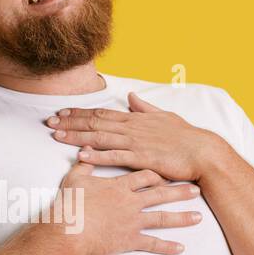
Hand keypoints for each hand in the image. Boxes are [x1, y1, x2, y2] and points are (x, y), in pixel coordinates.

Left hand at [44, 91, 225, 181]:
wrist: (203, 152)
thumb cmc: (185, 138)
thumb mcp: (164, 116)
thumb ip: (145, 107)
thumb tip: (132, 96)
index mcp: (135, 119)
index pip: (102, 112)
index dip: (80, 112)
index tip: (62, 112)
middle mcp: (132, 128)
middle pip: (95, 122)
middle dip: (71, 122)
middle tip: (50, 122)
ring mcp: (136, 142)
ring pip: (100, 137)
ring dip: (77, 136)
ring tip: (58, 136)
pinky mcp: (142, 158)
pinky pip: (115, 156)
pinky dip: (97, 155)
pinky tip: (81, 155)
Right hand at [47, 161, 203, 254]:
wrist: (68, 228)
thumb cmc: (70, 203)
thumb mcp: (75, 178)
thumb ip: (85, 165)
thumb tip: (86, 150)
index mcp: (120, 186)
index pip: (145, 176)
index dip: (158, 174)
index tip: (170, 173)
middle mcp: (131, 202)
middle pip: (161, 194)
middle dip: (180, 191)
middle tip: (196, 190)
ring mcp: (133, 221)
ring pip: (162, 218)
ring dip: (182, 218)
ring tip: (198, 217)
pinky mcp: (129, 240)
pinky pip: (152, 243)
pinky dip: (166, 247)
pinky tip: (180, 248)